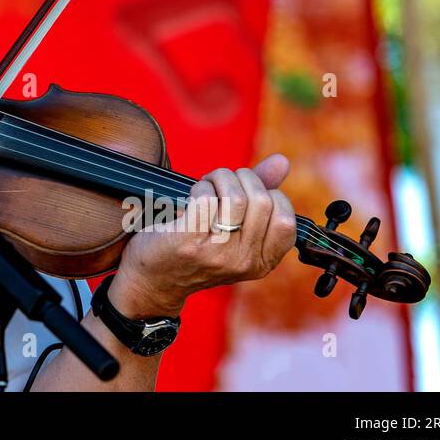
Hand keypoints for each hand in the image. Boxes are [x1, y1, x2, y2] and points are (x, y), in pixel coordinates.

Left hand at [110, 154, 296, 317]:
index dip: (268, 194)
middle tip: (221, 185)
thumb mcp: (235, 228)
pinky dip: (200, 188)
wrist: (152, 278)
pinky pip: (206, 199)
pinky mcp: (188, 243)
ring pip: (236, 198)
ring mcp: (217, 255)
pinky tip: (191, 198)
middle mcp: (244, 262)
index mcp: (261, 262)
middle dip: (241, 178)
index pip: (287, 221)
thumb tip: (282, 161)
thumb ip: (261, 194)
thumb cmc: (195, 245)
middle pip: (262, 201)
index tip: (246, 194)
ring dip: (219, 180)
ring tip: (206, 187)